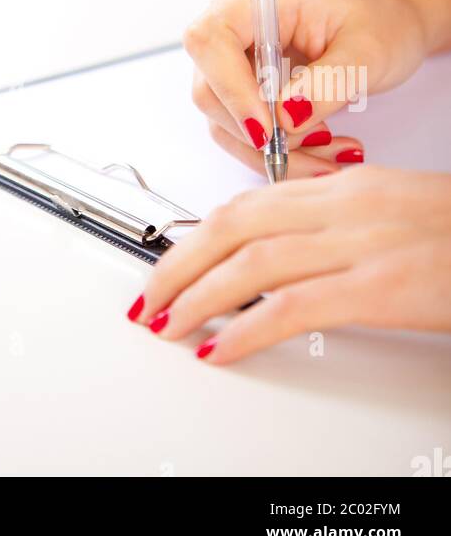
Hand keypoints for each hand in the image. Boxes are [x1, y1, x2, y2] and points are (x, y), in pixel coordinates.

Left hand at [127, 166, 450, 362]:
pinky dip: (247, 328)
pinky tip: (222, 348)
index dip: (196, 232)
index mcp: (342, 187)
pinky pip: (294, 307)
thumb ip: (332, 215)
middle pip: (235, 225)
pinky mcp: (379, 288)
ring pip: (253, 262)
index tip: (167, 259)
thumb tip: (278, 237)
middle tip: (149, 296)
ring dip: (199, 296)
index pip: (246, 202)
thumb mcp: (387, 208)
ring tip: (170, 323)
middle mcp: (342, 207)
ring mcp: (360, 246)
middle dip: (180, 262)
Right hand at [183, 0, 429, 177]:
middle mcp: (235, 26)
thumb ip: (327, 83)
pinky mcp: (245, 87)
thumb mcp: (368, 52)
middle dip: (258, 135)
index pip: (211, 41)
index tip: (269, 131)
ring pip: (225, 122)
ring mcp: (235, 58)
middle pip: (209, 90)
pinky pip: (245, 131)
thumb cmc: (380, 22)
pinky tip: (325, 150)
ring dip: (274, 153)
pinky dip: (282, 153)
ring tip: (334, 155)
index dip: (230, 89)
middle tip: (320, 152)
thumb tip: (286, 119)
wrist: (390, 22)